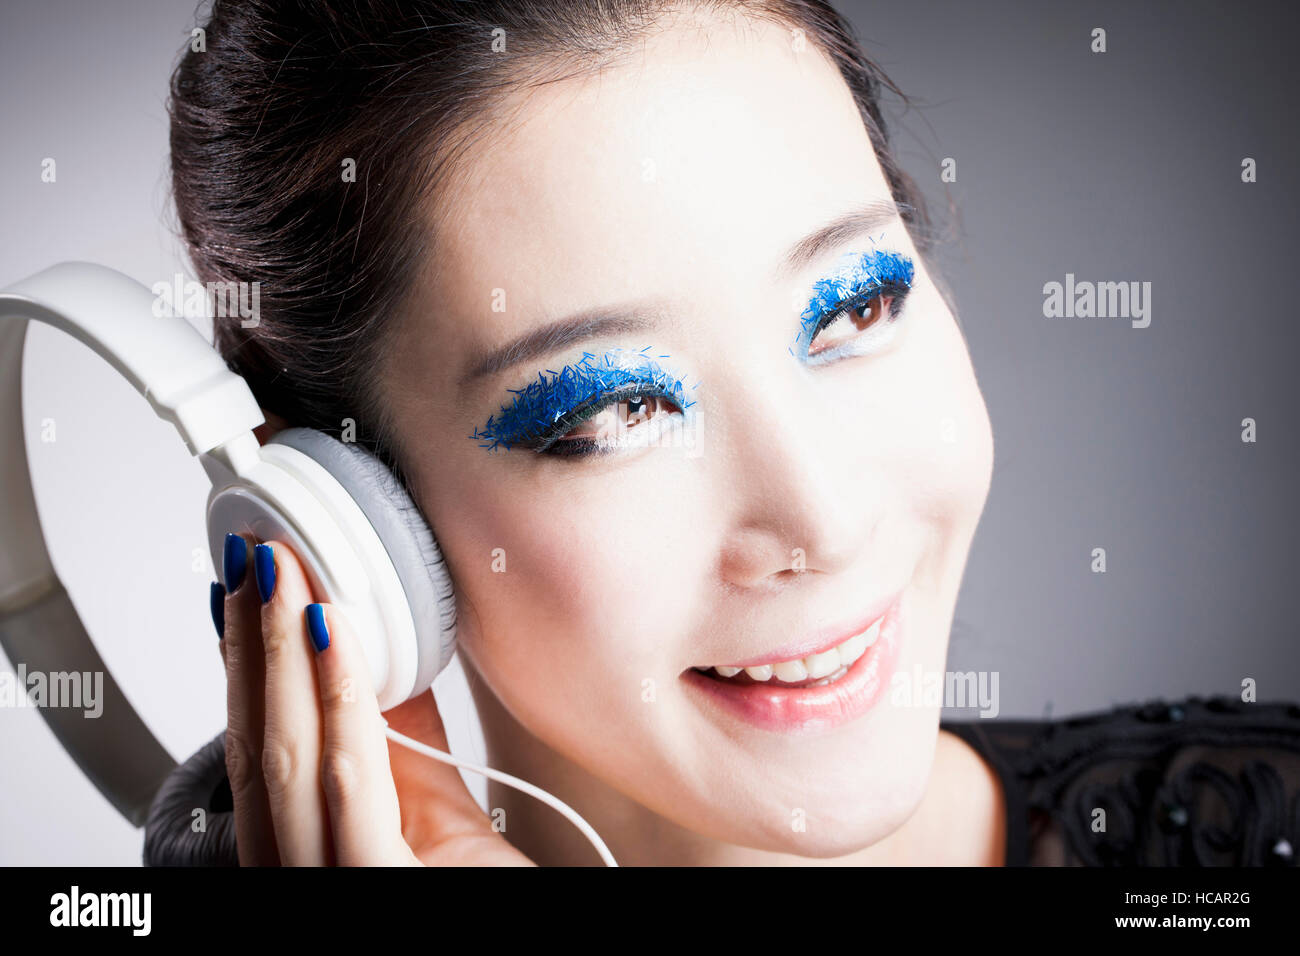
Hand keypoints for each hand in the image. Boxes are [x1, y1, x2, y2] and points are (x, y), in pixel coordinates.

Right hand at [216, 530, 533, 865]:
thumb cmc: (469, 890)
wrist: (530, 944)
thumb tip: (378, 654)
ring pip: (290, 761)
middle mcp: (293, 868)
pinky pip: (354, 801)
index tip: (245, 589)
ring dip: (286, 658)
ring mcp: (324, 887)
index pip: (259, 742)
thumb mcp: (425, 807)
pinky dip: (343, 721)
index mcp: (302, 843)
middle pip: (260, 743)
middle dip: (254, 641)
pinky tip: (335, 655)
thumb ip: (397, 739)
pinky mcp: (373, 892)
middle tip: (261, 558)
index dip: (246, 662)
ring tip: (292, 583)